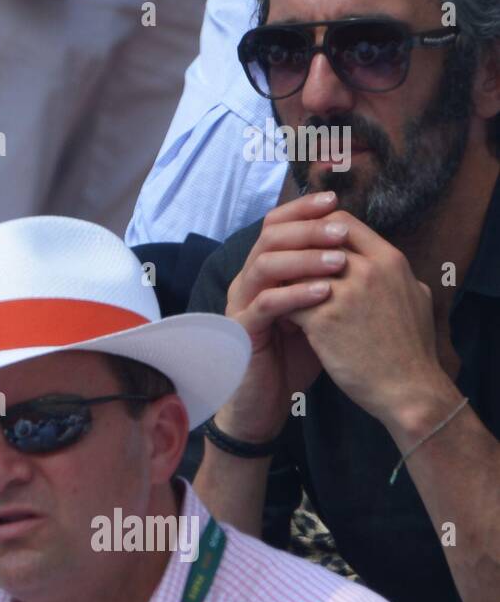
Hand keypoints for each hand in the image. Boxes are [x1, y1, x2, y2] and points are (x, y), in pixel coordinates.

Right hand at [217, 193, 348, 440]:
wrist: (267, 401)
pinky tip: (324, 293)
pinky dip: (295, 295)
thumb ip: (327, 280)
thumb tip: (360, 248)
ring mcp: (241, 304)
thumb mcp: (316, 310)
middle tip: (342, 230)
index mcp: (265, 271)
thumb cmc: (293, 356)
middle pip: (269, 236)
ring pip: (264, 264)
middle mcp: (248, 281)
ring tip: (340, 261)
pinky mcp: (241, 331)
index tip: (336, 200)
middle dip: (308, 229)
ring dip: (304, 258)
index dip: (303, 209)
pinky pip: (265, 304)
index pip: (277, 225)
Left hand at [286, 210, 446, 427]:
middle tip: (279, 265)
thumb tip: (378, 261)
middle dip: (293, 251)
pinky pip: (286, 301)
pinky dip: (278, 306)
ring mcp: (345, 293)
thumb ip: (393, 274)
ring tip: (274, 290)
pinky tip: (277, 318)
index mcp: (390, 260)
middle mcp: (368, 269)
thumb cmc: (411, 349)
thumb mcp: (415, 297)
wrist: (409, 390)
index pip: (342, 223)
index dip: (318, 230)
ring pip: (295, 269)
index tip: (304, 244)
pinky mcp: (323, 319)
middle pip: (313, 240)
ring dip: (282, 278)